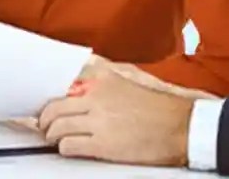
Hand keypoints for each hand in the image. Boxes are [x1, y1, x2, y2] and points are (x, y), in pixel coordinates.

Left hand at [38, 72, 193, 165]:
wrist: (183, 127)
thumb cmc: (160, 110)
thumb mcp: (127, 84)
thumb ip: (101, 86)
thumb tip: (77, 91)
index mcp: (102, 80)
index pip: (62, 87)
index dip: (50, 100)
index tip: (46, 107)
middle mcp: (97, 97)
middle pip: (54, 107)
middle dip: (45, 119)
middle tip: (45, 126)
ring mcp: (99, 121)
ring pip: (57, 127)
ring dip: (52, 135)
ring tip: (55, 139)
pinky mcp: (103, 144)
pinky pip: (69, 145)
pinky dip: (64, 148)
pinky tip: (68, 148)